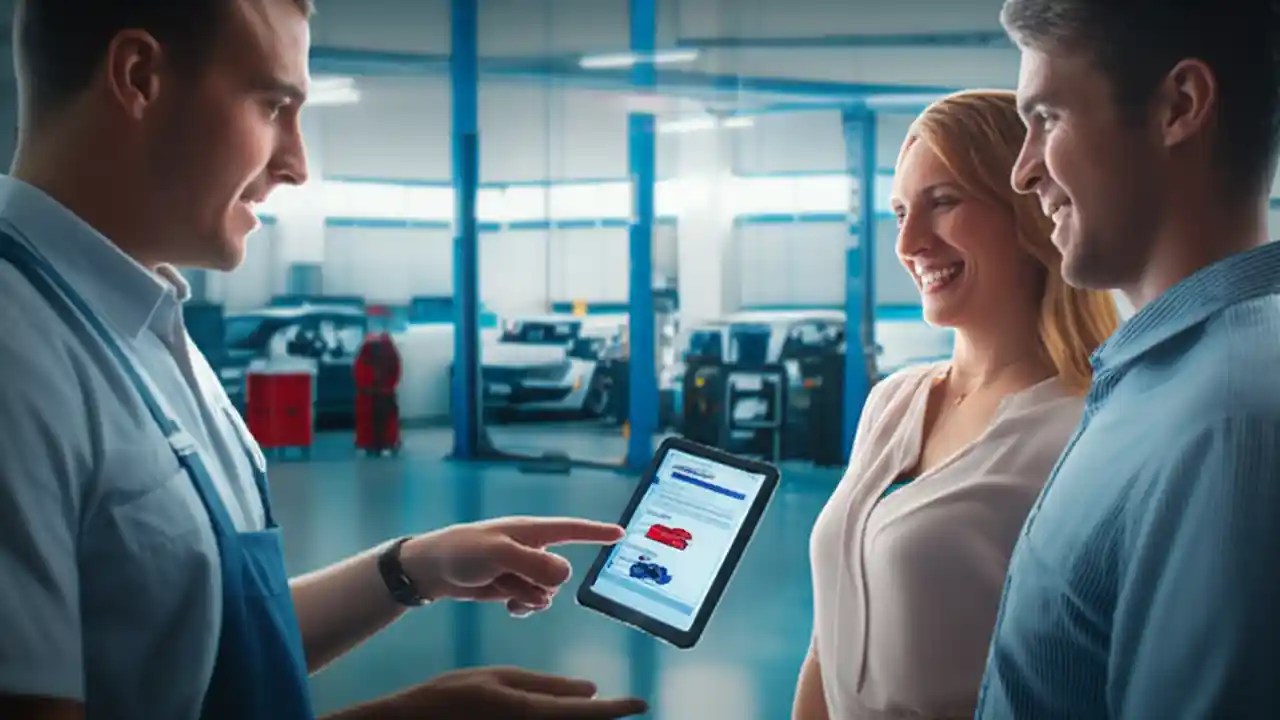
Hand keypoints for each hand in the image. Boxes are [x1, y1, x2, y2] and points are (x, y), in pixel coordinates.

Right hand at [332, 666, 647, 719]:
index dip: (617, 709)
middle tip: (626, 706)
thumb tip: (590, 689)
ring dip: (582, 719)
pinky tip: (564, 712)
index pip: (587, 714)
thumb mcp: (499, 679)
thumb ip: (545, 686)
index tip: (641, 702)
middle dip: (604, 718)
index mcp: (530, 713)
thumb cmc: (452, 695)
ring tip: (597, 708)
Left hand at [402, 516, 623, 615]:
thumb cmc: (463, 551)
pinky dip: (526, 607)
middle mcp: (532, 549)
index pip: (572, 530)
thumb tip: (566, 574)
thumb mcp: (498, 554)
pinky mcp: (512, 586)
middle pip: (560, 572)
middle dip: (545, 584)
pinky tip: (509, 607)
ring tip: (508, 596)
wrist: (433, 570)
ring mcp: (523, 569)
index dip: (597, 532)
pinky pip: (534, 601)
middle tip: (515, 583)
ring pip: (548, 590)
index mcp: (531, 532)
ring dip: (533, 598)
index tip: (621, 533)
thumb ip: (533, 563)